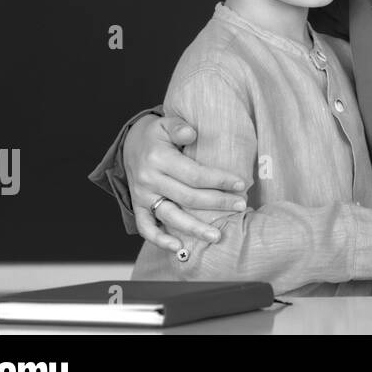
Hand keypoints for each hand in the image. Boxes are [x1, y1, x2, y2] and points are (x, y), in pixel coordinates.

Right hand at [124, 112, 247, 252]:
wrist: (130, 144)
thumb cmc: (156, 135)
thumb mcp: (166, 123)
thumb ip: (179, 127)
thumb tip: (191, 133)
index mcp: (159, 159)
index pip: (194, 175)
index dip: (219, 181)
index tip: (241, 185)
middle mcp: (149, 180)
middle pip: (188, 197)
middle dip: (217, 203)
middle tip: (241, 206)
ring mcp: (142, 196)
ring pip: (170, 216)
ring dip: (194, 229)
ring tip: (216, 236)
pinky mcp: (138, 207)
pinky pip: (146, 228)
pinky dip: (160, 240)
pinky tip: (178, 248)